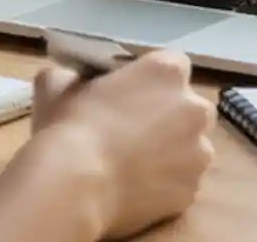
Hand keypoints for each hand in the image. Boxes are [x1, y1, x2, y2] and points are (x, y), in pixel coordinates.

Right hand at [32, 51, 216, 238]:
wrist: (76, 186)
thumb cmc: (70, 126)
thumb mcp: (58, 84)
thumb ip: (74, 74)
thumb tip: (71, 79)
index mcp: (167, 71)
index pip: (172, 64)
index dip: (150, 79)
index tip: (129, 93)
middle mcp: (194, 108)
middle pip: (188, 107)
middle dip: (168, 116)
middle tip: (132, 131)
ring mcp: (198, 153)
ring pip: (189, 148)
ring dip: (170, 152)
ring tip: (133, 165)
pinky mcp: (192, 191)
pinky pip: (181, 182)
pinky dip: (164, 185)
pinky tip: (135, 189)